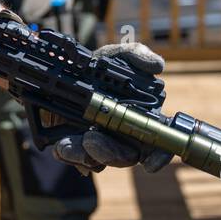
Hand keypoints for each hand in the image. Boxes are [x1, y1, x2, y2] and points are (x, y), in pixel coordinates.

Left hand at [51, 41, 173, 175]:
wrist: (62, 71)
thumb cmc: (97, 66)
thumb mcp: (114, 55)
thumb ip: (136, 55)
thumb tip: (157, 65)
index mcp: (141, 116)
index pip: (159, 141)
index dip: (159, 155)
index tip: (150, 164)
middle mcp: (124, 134)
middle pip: (127, 156)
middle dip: (111, 153)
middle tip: (91, 138)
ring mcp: (102, 142)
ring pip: (100, 161)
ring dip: (85, 155)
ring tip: (70, 143)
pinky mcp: (79, 146)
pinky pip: (77, 159)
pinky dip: (69, 154)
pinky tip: (61, 146)